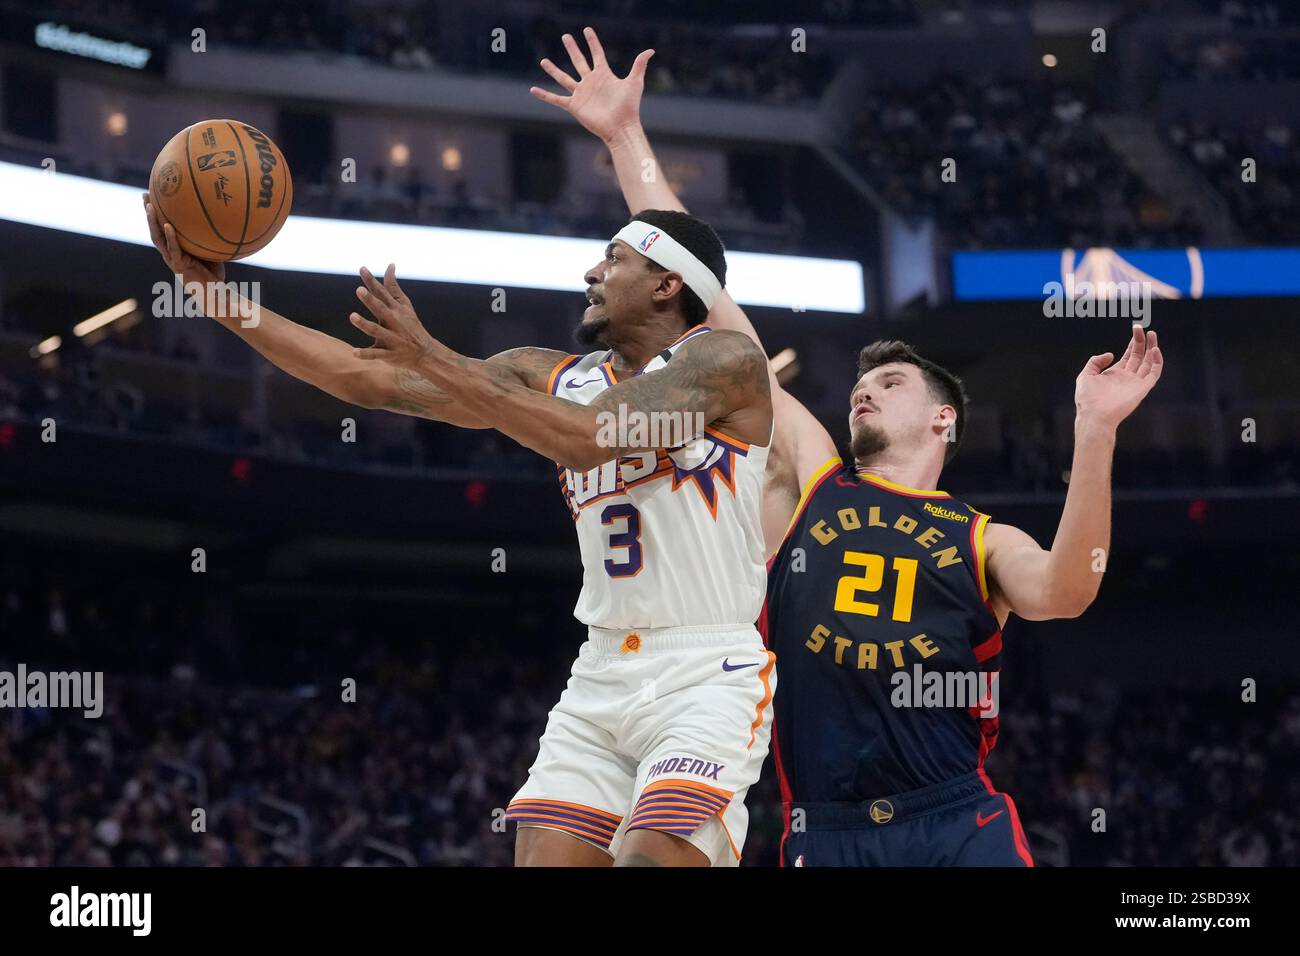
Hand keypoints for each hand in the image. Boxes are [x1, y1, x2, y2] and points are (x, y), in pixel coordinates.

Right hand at [142, 192, 224, 284]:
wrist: (214, 294)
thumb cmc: (214, 273)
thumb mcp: (213, 250)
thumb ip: (210, 236)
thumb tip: (221, 215)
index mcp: (174, 248)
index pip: (162, 227)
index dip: (157, 213)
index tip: (155, 195)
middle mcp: (170, 253)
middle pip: (155, 229)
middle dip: (149, 213)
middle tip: (145, 194)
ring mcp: (172, 260)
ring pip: (157, 239)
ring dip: (152, 222)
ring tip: (149, 206)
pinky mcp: (179, 266)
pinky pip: (173, 249)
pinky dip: (170, 237)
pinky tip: (167, 225)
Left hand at [350, 264, 440, 369]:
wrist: (426, 353)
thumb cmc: (411, 326)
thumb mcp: (405, 305)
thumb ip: (393, 287)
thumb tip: (390, 265)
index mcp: (396, 309)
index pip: (382, 293)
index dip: (372, 281)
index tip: (362, 269)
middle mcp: (394, 322)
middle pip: (380, 309)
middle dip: (370, 300)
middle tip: (359, 290)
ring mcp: (392, 338)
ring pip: (377, 330)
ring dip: (364, 324)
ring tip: (353, 316)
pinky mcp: (389, 354)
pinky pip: (376, 354)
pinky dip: (365, 354)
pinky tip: (354, 353)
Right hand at [530, 27, 653, 143]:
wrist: (621, 127)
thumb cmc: (629, 107)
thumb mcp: (635, 83)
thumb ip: (639, 65)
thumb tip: (650, 50)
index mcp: (604, 75)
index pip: (597, 53)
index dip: (592, 41)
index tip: (587, 30)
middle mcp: (591, 82)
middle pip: (579, 61)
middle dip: (572, 49)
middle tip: (566, 37)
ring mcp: (581, 94)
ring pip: (564, 78)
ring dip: (553, 70)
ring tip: (543, 60)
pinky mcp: (574, 106)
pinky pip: (556, 99)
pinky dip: (545, 95)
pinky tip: (533, 90)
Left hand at [1075, 326, 1162, 428]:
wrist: (1094, 415)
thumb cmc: (1087, 399)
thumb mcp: (1086, 375)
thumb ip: (1096, 362)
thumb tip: (1111, 354)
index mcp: (1115, 374)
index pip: (1129, 355)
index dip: (1133, 343)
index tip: (1136, 329)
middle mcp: (1127, 377)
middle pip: (1139, 356)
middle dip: (1142, 342)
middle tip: (1142, 328)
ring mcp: (1136, 383)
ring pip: (1148, 362)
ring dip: (1152, 348)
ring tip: (1152, 334)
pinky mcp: (1142, 389)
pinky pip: (1154, 373)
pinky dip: (1156, 362)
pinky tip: (1154, 350)